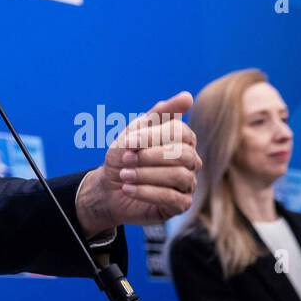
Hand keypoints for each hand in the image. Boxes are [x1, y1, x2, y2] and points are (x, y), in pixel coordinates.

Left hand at [75, 92, 200, 233]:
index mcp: (183, 139)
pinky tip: (128, 188)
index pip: (181, 132)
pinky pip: (172, 198)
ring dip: (146, 174)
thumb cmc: (125, 155)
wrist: (110, 187)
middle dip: (150, 156)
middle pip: (183, 155)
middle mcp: (191, 161)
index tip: (129, 140)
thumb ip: (159, 113)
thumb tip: (187, 96)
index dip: (154, 136)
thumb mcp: (136, 131)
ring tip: (124, 175)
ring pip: (179, 176)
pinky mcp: (181, 205)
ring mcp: (188, 183)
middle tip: (126, 159)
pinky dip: (146, 192)